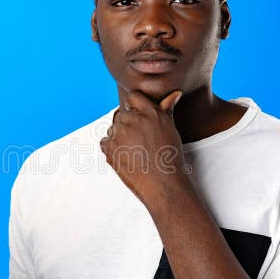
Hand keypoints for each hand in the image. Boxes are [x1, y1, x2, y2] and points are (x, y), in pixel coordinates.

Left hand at [99, 89, 186, 206]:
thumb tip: (175, 94)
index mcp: (149, 112)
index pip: (133, 96)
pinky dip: (111, 149)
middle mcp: (133, 119)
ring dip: (119, 138)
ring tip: (135, 152)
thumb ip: (167, 109)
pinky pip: (105, 142)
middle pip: (122, 114)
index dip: (134, 106)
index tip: (138, 118)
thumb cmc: (170, 157)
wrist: (163, 184)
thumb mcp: (171, 129)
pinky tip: (126, 157)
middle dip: (127, 126)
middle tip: (139, 142)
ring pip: (113, 129)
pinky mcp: (109, 147)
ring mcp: (119, 133)